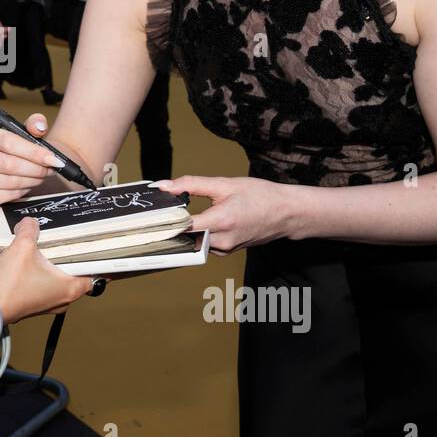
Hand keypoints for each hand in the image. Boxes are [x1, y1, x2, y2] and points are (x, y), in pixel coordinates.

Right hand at [0, 111, 65, 205]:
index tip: (52, 158)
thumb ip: (35, 123)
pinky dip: (22, 191)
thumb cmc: (20, 145)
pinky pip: (6, 196)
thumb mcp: (27, 130)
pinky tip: (28, 183)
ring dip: (32, 180)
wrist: (15, 161)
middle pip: (8, 164)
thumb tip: (39, 126)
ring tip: (42, 175)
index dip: (32, 151)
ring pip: (9, 181)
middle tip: (51, 169)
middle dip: (35, 168)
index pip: (6, 142)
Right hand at [0, 218, 91, 335]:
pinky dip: (43, 274)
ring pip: (61, 279)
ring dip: (54, 265)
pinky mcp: (37, 305)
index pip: (95, 270)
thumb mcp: (22, 247)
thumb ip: (29, 229)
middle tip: (63, 240)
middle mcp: (65, 299)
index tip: (89, 242)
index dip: (92, 254)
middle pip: (76, 273)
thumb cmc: (10, 284)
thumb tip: (30, 222)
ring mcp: (51, 304)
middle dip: (69, 256)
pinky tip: (31, 263)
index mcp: (71, 288)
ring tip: (44, 249)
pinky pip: (47, 286)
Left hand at [152, 175, 297, 254]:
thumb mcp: (225, 184)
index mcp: (221, 221)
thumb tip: (164, 186)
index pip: (182, 227)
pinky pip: (204, 244)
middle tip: (160, 210)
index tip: (150, 214)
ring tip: (181, 212)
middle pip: (185, 235)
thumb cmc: (260, 196)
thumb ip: (191, 185)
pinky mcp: (227, 251)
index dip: (164, 220)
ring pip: (194, 241)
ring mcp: (225, 249)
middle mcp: (222, 241)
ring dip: (186, 228)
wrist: (287, 213)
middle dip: (173, 223)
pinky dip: (198, 233)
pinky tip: (200, 220)